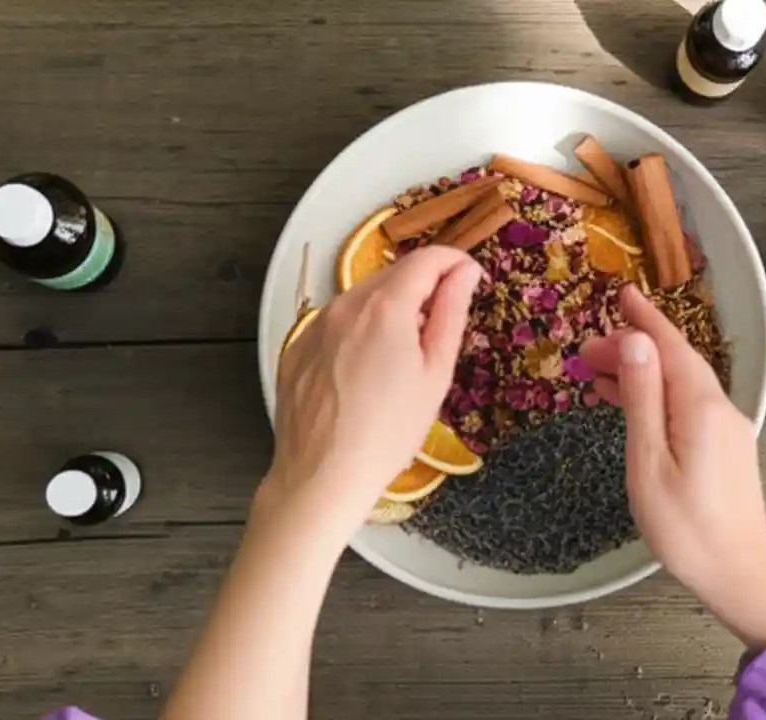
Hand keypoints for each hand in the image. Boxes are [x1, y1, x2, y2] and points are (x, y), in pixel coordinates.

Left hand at [260, 245, 481, 540]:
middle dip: (421, 287)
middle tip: (439, 327)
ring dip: (388, 311)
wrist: (321, 476)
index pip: (425, 259)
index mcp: (384, 306)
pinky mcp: (295, 349)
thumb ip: (451, 313)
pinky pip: (334, 326)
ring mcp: (314, 326)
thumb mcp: (435, 373)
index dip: (453, 262)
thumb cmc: (390, 430)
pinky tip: (364, 375)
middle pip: (391, 276)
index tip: (470, 277)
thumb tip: (465, 272)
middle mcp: (343, 304)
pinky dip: (357, 333)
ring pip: (361, 301)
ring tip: (401, 359)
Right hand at [580, 286, 765, 646]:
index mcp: (701, 407)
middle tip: (584, 352)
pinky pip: (688, 407)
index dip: (645, 319)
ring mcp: (728, 431)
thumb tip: (634, 342)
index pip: (671, 347)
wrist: (738, 575)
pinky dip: (656, 397)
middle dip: (632, 349)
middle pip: (675, 363)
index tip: (621, 293)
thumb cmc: (684, 527)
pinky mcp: (727, 450)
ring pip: (681, 386)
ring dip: (642, 374)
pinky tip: (632, 406)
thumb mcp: (649, 462)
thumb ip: (642, 399)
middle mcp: (721, 410)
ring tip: (596, 375)